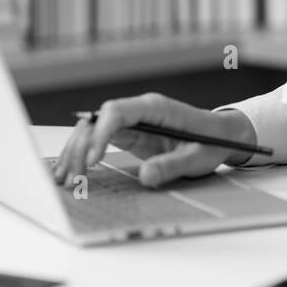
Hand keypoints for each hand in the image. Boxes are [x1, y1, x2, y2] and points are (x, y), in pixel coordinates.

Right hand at [53, 93, 257, 188]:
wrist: (222, 135)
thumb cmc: (212, 142)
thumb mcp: (197, 157)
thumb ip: (172, 165)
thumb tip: (145, 177)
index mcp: (155, 108)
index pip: (117, 112)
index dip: (100, 134)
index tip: (93, 159)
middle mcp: (138, 111)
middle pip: (97, 121)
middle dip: (80, 147)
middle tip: (73, 177)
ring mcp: (131, 122)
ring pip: (92, 130)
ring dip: (76, 152)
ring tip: (64, 178)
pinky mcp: (128, 135)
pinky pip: (98, 140)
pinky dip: (83, 155)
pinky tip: (71, 172)